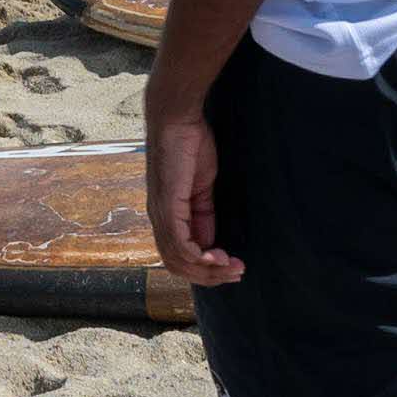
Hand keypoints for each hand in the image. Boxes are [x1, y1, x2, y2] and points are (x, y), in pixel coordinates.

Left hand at [144, 97, 241, 287]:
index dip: (205, 269)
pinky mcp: (167, 204)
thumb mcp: (201, 188)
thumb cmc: (189, 147)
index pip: (179, 257)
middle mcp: (159, 219)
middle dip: (209, 276)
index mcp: (167, 216)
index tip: (233, 266)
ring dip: (208, 269)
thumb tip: (209, 244)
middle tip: (237, 272)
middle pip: (177, 265)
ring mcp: (161, 213)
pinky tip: (216, 255)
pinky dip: (198, 255)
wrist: (178, 120)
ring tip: (232, 266)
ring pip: (178, 259)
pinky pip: (178, 242)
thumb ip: (203, 215)